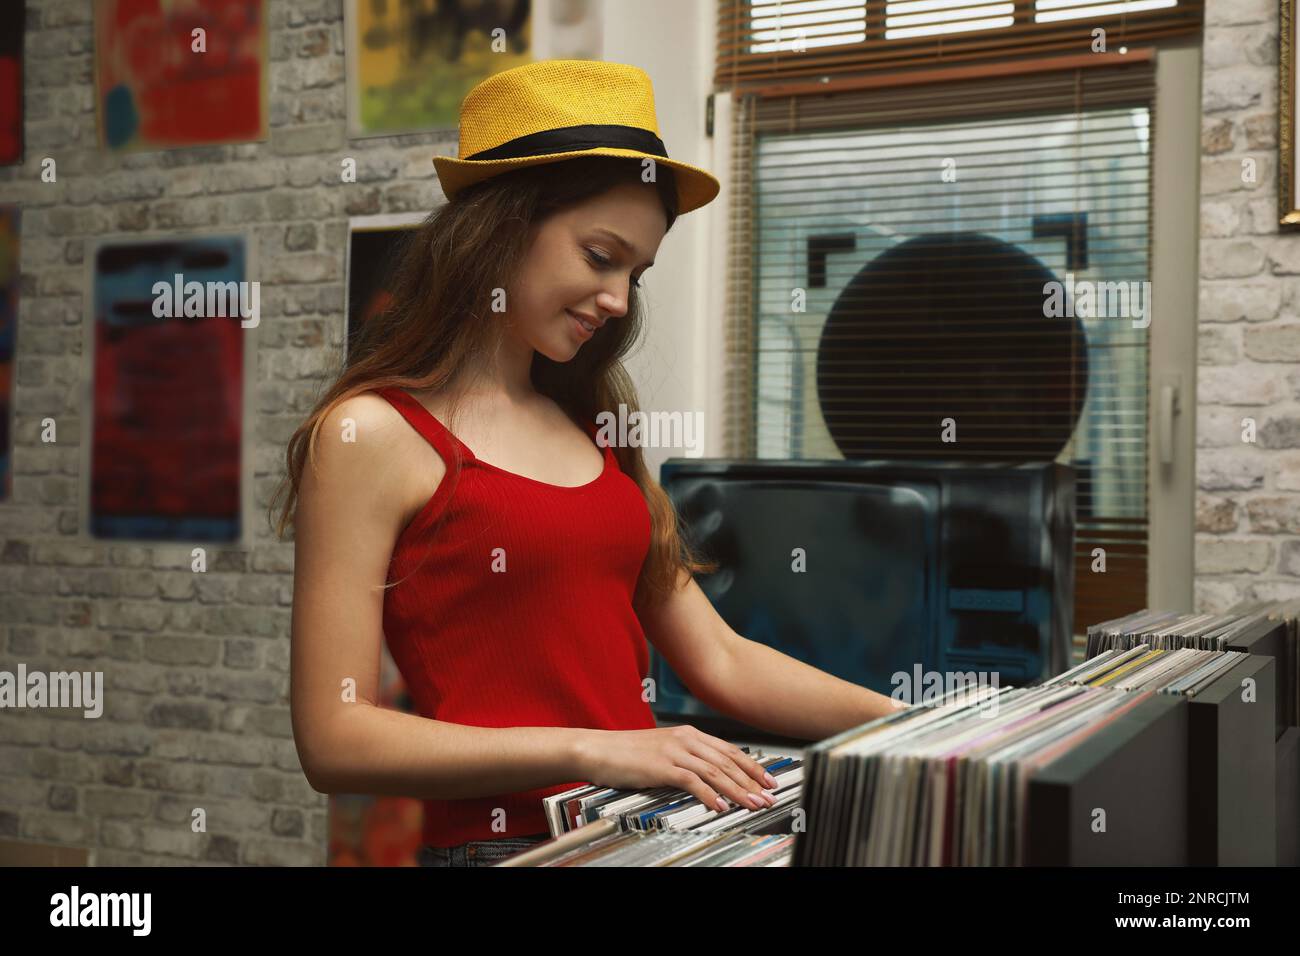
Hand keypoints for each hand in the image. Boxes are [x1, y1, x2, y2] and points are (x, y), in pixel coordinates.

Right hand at [573, 725, 778, 812]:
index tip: (768, 780)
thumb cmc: (627, 753)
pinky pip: (692, 781)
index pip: (729, 750)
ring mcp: (674, 751)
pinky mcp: (662, 766)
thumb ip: (687, 758)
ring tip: (753, 803)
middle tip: (769, 795)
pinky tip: (720, 806)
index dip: (751, 766)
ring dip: (738, 790)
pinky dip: (709, 794)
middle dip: (752, 780)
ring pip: (715, 771)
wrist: (598, 750)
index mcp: (688, 734)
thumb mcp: (663, 749)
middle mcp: (685, 739)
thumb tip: (710, 776)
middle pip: (727, 761)